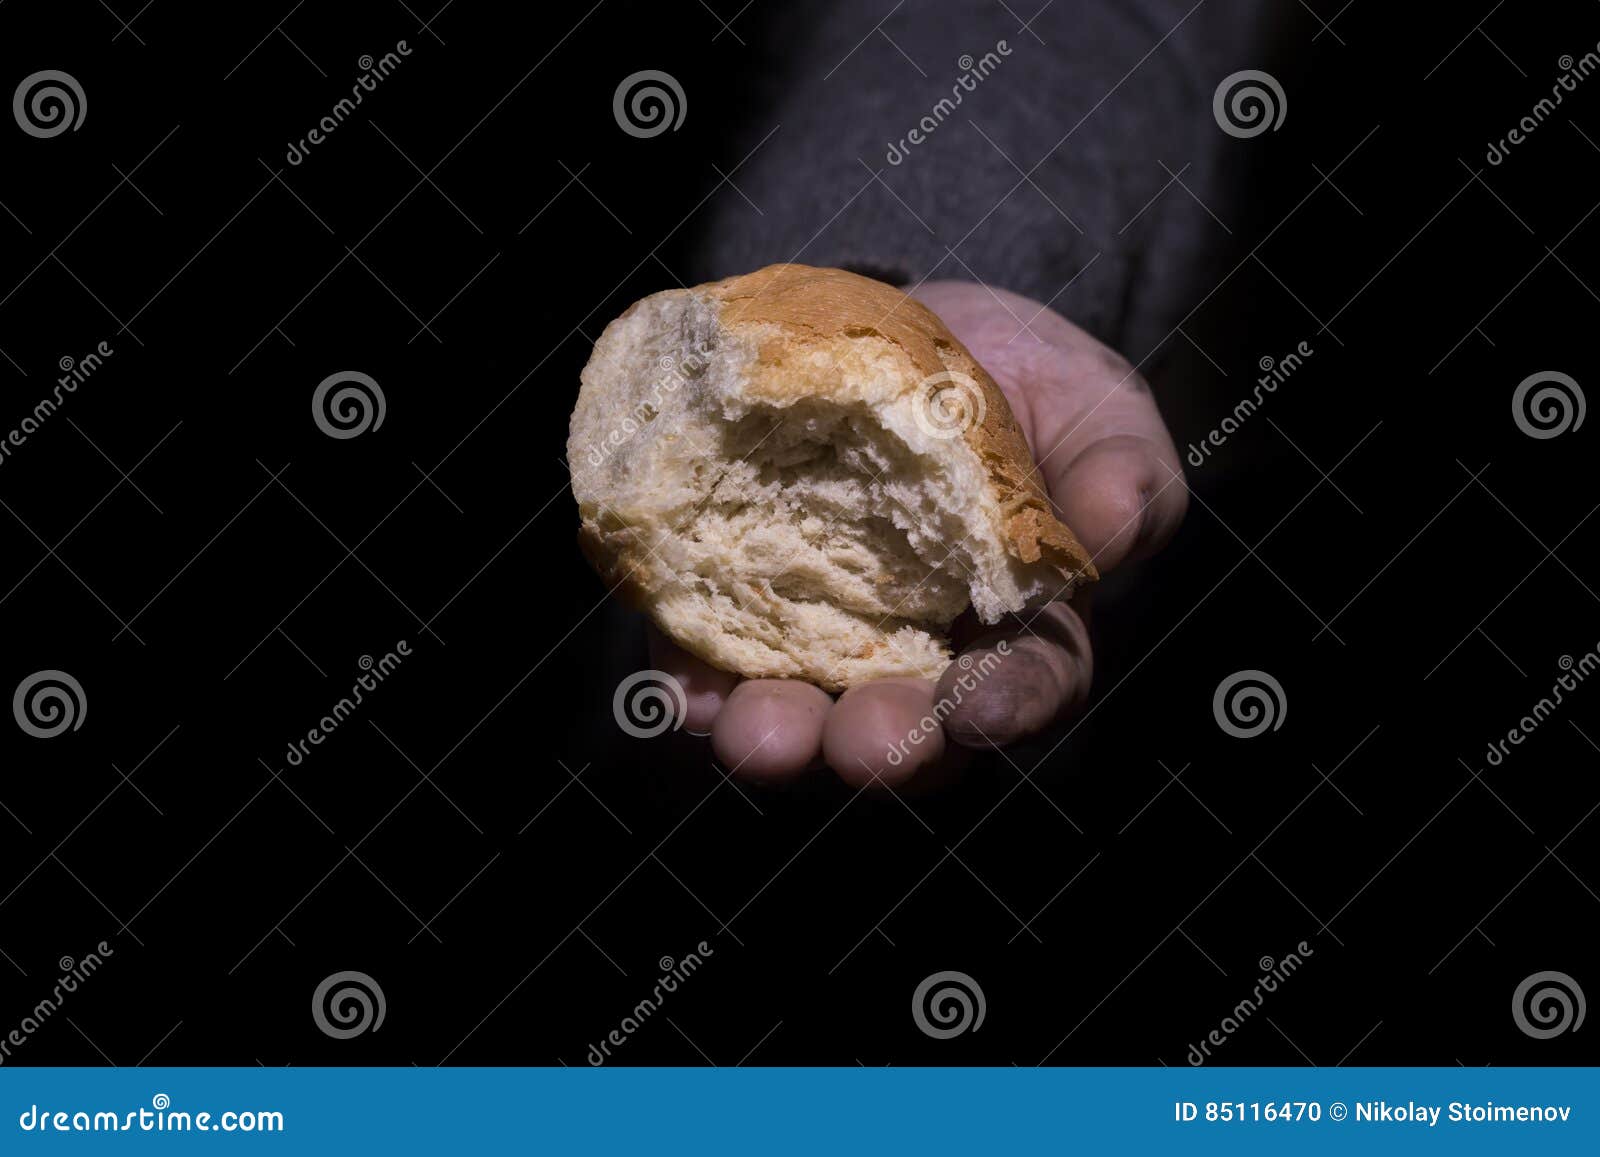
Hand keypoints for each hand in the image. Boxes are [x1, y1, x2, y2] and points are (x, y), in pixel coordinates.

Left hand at [642, 280, 1187, 786]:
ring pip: (802, 705)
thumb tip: (1113, 528)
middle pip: (905, 726)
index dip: (1006, 704)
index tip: (977, 710)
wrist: (905, 331)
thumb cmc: (1027, 385)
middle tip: (859, 746)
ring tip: (752, 732)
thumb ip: (1126, 474)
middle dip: (880, 745)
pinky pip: (708, 652)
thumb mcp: (1101, 411)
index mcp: (1021, 629)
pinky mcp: (738, 596)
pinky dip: (692, 679)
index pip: (1026, 685)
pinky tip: (678, 691)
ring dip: (776, 729)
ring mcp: (822, 633)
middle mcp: (917, 655)